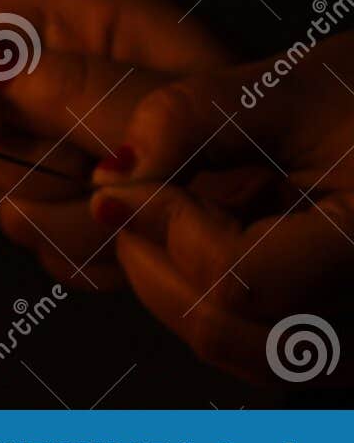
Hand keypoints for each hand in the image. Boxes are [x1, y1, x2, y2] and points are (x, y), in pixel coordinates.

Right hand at [0, 0, 230, 289]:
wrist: (303, 173)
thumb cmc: (253, 103)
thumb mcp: (170, 67)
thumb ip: (81, 84)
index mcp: (55, 31)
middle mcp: (42, 101)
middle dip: (41, 163)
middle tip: (107, 160)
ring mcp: (55, 166)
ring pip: (14, 212)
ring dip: (84, 217)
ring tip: (150, 197)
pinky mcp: (79, 227)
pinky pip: (54, 257)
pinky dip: (103, 255)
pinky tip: (146, 231)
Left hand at [90, 32, 353, 383]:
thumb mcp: (280, 88)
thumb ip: (186, 124)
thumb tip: (111, 180)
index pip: (237, 280)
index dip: (161, 226)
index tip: (121, 183)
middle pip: (227, 332)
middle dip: (155, 263)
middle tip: (132, 203)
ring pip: (239, 353)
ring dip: (178, 287)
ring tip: (175, 217)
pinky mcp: (344, 346)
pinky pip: (262, 353)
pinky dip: (212, 304)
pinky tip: (212, 242)